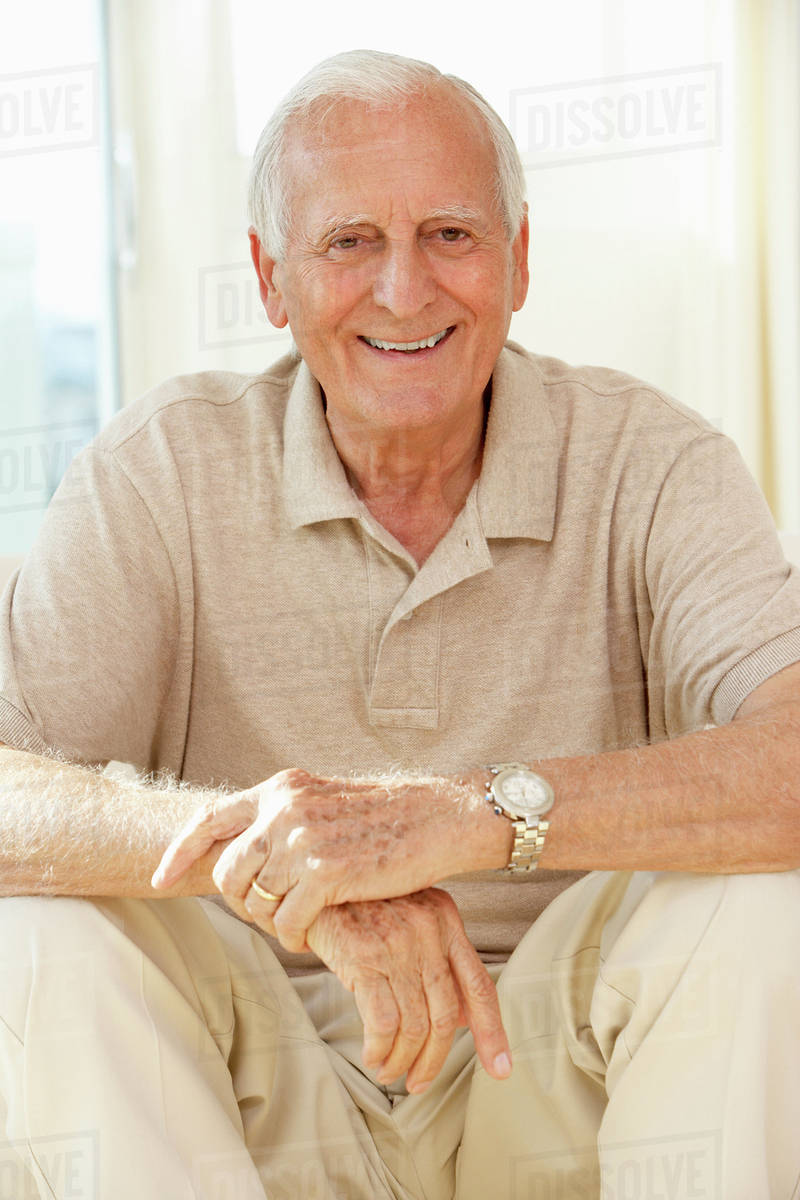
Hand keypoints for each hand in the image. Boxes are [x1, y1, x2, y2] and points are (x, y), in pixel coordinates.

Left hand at [152, 767, 488, 951]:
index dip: (180, 852)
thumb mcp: (324, 801)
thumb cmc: (385, 817)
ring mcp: (304, 840)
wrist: (437, 819)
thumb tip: (243, 848)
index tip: (160, 878)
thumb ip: (283, 816)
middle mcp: (285, 808)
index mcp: (282, 787)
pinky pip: (286, 922)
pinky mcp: (326, 873)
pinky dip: (292, 937)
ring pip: (255, 899)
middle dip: (236, 901)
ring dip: (267, 921)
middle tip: (259, 915)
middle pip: (227, 870)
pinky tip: (308, 935)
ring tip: (289, 924)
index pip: (210, 818)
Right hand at [307, 888, 511, 1093]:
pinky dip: (379, 1049)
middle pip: (446, 1015)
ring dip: (402, 1060)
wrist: (316, 882)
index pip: (478, 985)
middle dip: (435, 1059)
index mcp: (446, 919)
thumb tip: (462, 1018)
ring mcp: (397, 945)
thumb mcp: (410, 918)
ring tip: (390, 1071)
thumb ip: (438, 960)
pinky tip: (372, 1055)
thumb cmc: (362, 904)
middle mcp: (428, 931)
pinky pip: (382, 1023)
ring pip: (415, 1025)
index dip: (492, 1032)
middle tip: (420, 1080)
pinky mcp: (364, 958)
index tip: (500, 1068)